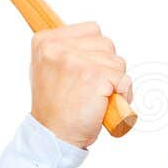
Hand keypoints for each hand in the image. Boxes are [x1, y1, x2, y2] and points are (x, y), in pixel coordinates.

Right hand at [28, 21, 132, 149]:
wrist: (54, 137)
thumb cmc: (56, 109)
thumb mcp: (49, 70)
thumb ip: (67, 52)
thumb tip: (97, 44)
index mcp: (45, 41)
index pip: (91, 30)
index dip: (97, 54)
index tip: (86, 75)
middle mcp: (58, 47)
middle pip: (107, 44)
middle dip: (108, 67)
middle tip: (94, 90)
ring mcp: (77, 61)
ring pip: (117, 61)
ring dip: (116, 82)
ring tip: (99, 99)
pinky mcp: (94, 76)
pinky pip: (123, 78)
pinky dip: (123, 94)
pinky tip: (108, 105)